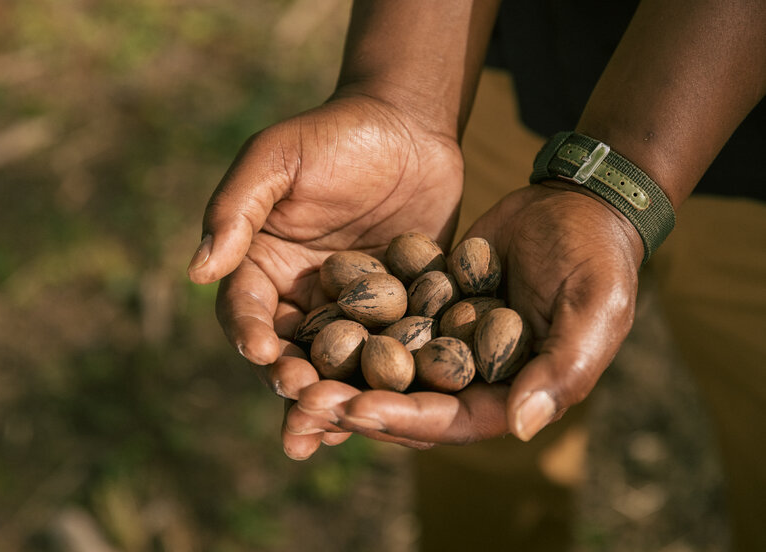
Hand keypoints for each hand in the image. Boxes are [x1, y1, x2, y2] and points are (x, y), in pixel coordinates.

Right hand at [187, 93, 463, 457]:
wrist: (409, 126)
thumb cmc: (336, 133)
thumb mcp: (276, 157)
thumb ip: (237, 210)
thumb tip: (197, 272)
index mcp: (264, 266)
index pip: (247, 309)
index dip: (250, 333)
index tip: (261, 352)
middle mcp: (302, 297)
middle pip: (290, 351)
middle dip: (293, 381)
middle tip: (305, 404)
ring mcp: (352, 310)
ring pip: (337, 365)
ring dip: (336, 398)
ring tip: (336, 432)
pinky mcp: (400, 313)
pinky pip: (391, 352)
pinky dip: (390, 382)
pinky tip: (395, 409)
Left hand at [288, 182, 643, 451]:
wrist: (577, 201)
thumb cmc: (599, 259)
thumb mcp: (593, 311)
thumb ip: (562, 369)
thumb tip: (521, 427)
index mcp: (510, 392)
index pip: (450, 420)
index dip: (403, 419)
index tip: (356, 409)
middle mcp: (471, 375)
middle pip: (405, 402)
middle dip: (356, 403)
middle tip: (305, 397)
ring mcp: (445, 338)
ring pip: (385, 364)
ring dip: (342, 369)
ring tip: (293, 366)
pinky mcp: (427, 302)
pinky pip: (383, 318)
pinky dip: (350, 321)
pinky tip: (310, 315)